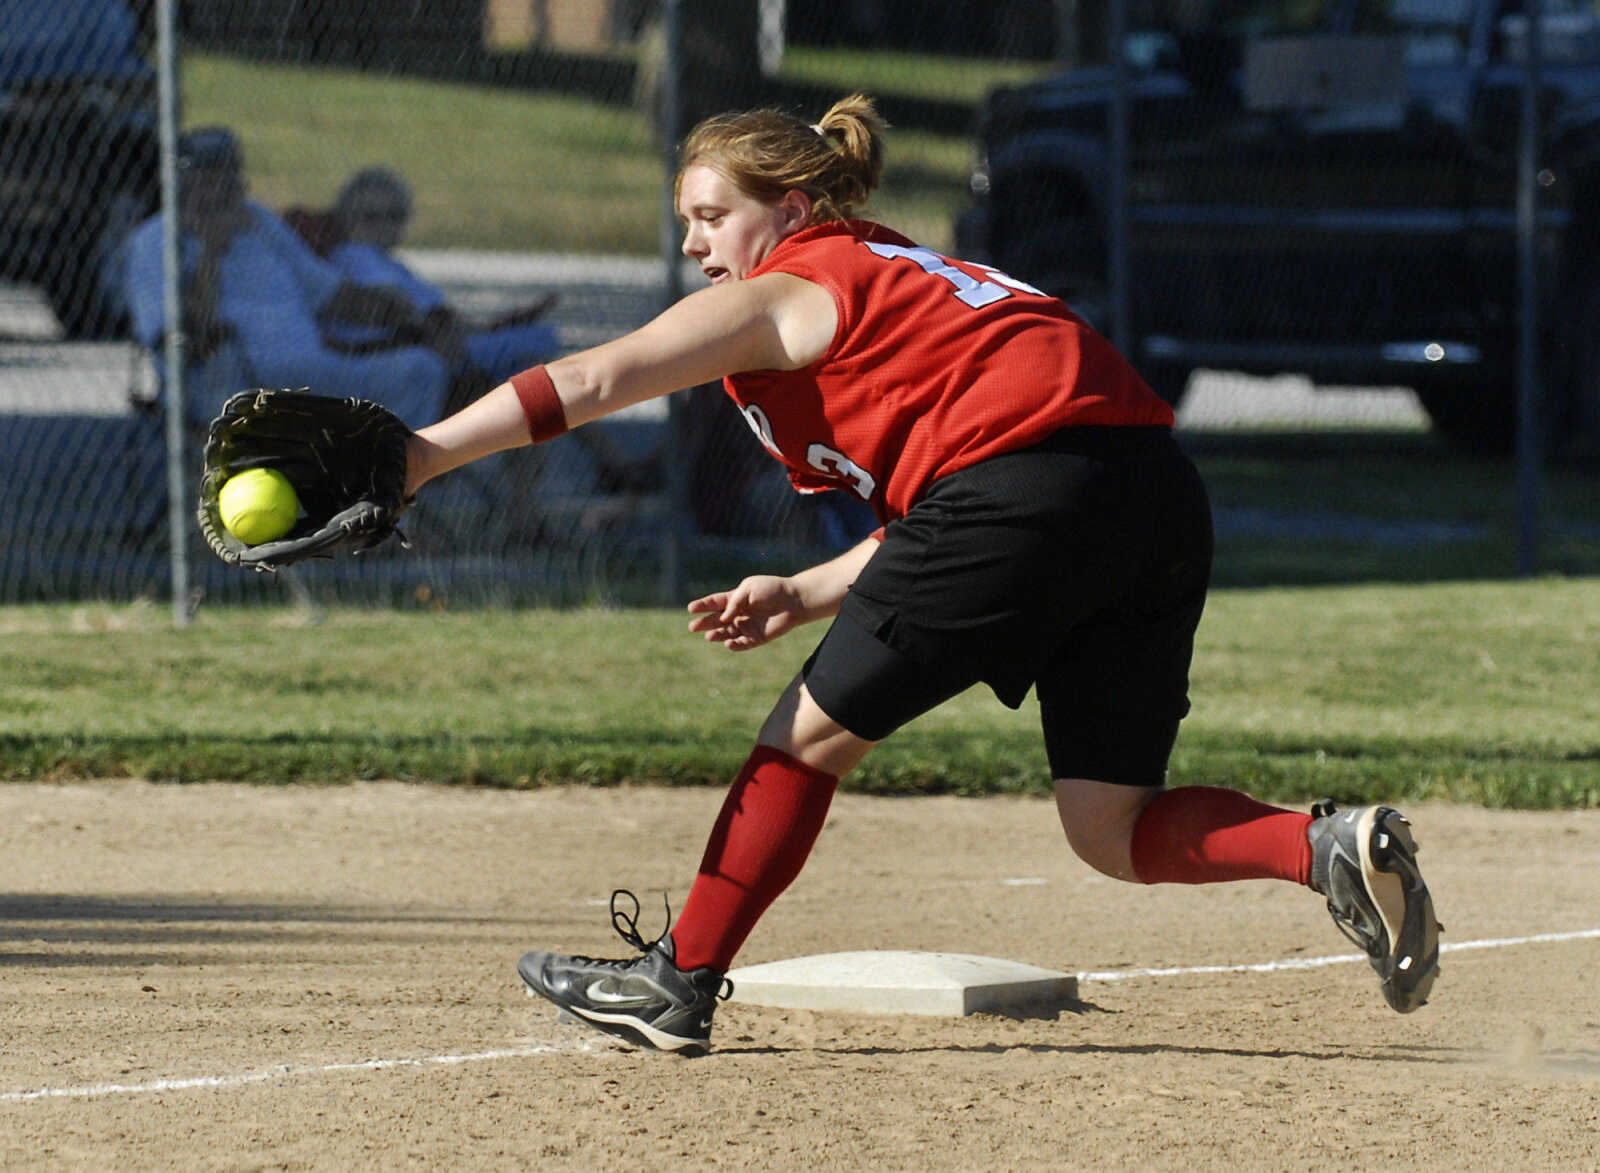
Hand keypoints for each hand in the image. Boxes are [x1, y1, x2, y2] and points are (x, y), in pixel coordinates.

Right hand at [687, 575, 809, 650]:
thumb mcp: (749, 588)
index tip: (691, 609)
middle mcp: (739, 614)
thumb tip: (723, 618)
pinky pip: (742, 644)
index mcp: (736, 599)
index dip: (702, 605)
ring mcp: (746, 627)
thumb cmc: (772, 590)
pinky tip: (728, 643)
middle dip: (705, 623)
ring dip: (718, 635)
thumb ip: (734, 601)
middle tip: (692, 627)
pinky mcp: (756, 638)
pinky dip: (734, 645)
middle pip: (717, 620)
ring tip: (709, 636)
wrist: (794, 601)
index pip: (715, 603)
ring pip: (727, 634)